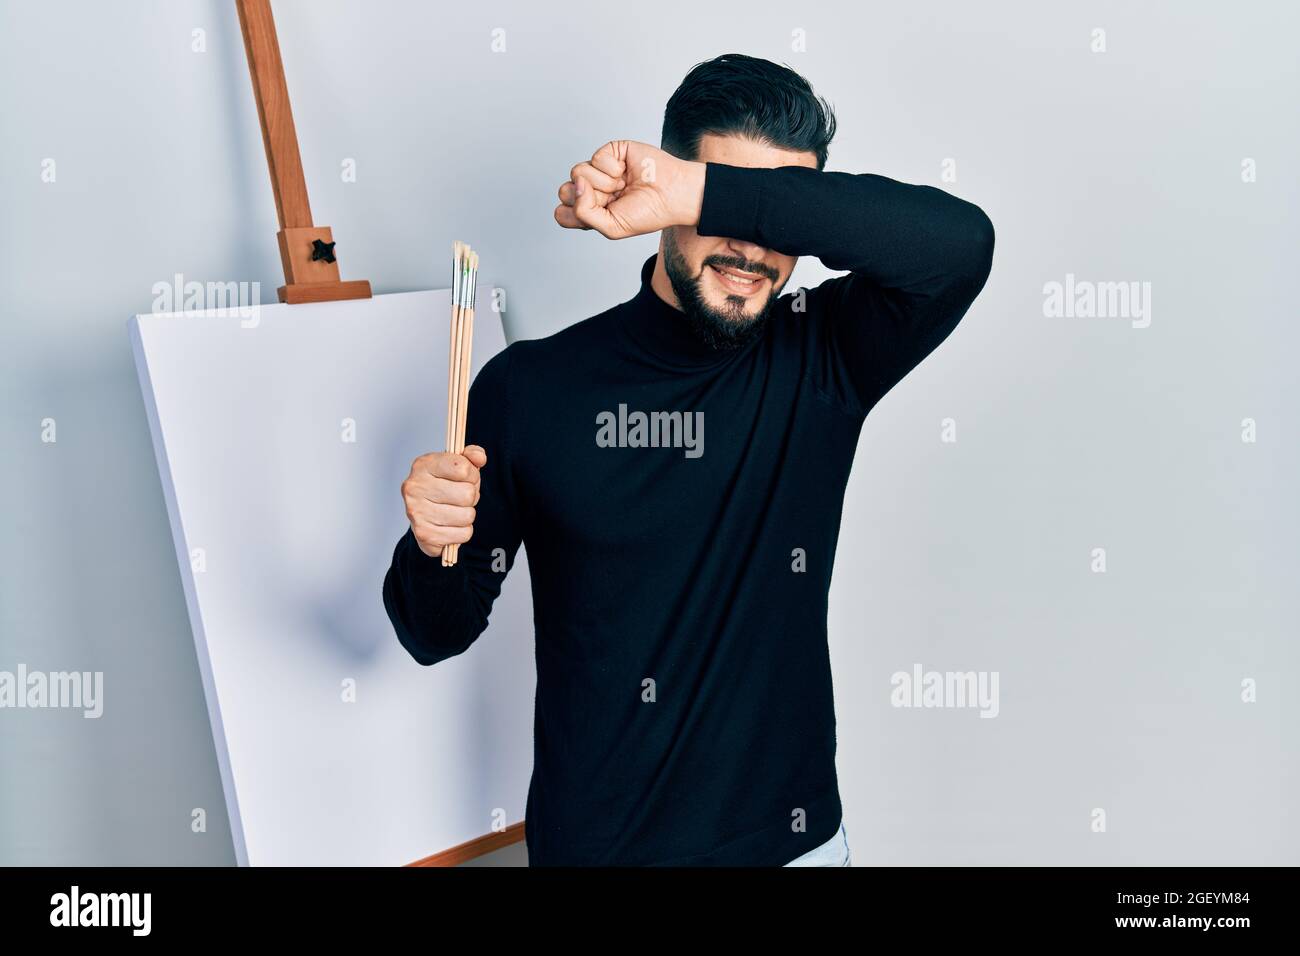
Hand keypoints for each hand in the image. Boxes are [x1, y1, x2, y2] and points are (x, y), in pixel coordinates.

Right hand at [401, 446, 484, 557]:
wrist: (424, 514)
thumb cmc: (443, 486)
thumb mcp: (456, 464)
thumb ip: (471, 456)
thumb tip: (479, 458)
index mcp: (423, 465)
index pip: (463, 468)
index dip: (472, 474)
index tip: (466, 477)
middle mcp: (415, 488)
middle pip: (468, 494)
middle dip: (471, 496)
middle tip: (461, 497)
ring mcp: (417, 513)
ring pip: (468, 516)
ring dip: (467, 515)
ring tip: (455, 510)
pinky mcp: (425, 535)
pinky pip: (464, 534)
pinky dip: (463, 531)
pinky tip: (451, 525)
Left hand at [554, 140, 705, 238]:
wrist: (673, 193)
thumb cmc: (647, 213)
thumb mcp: (611, 227)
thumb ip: (583, 214)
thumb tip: (576, 183)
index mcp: (590, 211)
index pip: (562, 213)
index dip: (577, 216)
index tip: (602, 216)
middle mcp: (592, 190)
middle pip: (564, 191)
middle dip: (589, 197)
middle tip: (613, 199)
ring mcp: (599, 170)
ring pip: (577, 172)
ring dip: (604, 183)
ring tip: (623, 185)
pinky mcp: (609, 152)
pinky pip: (595, 158)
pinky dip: (612, 167)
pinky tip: (627, 171)